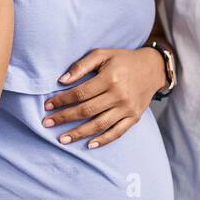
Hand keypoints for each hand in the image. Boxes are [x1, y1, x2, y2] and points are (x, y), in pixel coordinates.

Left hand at [42, 47, 166, 148]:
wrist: (152, 69)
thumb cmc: (123, 60)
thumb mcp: (103, 54)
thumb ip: (81, 65)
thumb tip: (62, 81)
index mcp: (109, 78)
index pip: (80, 93)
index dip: (62, 100)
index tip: (47, 106)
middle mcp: (119, 95)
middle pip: (86, 110)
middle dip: (64, 118)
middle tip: (46, 124)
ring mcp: (127, 108)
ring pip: (99, 125)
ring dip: (78, 133)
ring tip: (62, 139)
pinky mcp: (134, 117)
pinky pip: (117, 132)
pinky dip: (103, 140)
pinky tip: (89, 145)